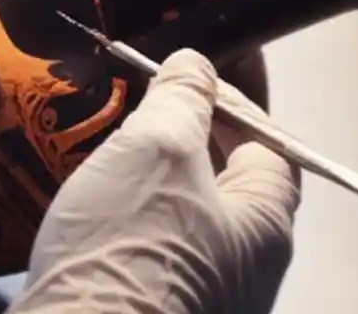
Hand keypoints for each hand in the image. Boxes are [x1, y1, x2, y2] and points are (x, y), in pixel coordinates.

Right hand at [8, 50, 300, 313]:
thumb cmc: (131, 251)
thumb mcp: (159, 152)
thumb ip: (182, 101)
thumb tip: (196, 67)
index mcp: (265, 226)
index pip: (271, 144)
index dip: (232, 100)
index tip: (189, 71)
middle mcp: (242, 267)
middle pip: (225, 179)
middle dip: (185, 133)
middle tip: (140, 98)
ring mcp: (196, 294)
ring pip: (179, 212)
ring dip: (147, 172)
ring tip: (105, 138)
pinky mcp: (146, 307)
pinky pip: (144, 244)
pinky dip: (122, 210)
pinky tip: (87, 197)